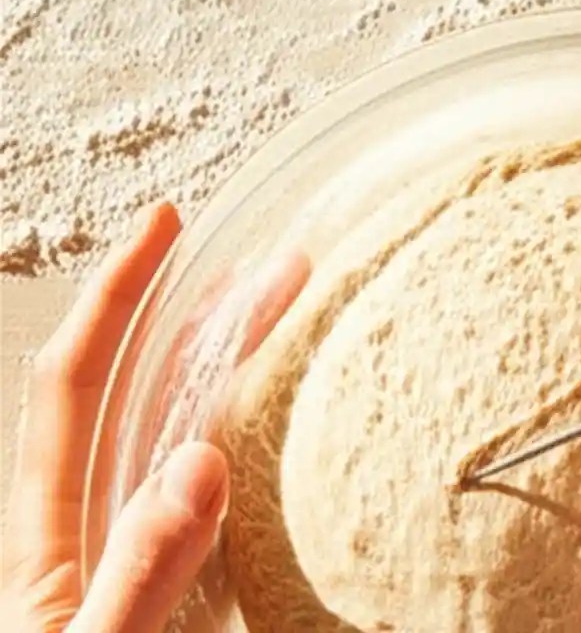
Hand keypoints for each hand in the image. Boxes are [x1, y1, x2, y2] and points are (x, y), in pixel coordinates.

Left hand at [2, 202, 308, 632]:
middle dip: (203, 316)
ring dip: (235, 370)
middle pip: (146, 393)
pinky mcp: (195, 591)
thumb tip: (191, 465)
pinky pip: (226, 497)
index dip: (117, 297)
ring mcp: (147, 556)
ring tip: (291, 321)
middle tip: (277, 265)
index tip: (164, 225)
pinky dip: (261, 443)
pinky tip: (294, 429)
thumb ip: (137, 576)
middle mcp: (95, 528)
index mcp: (48, 536)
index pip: (76, 386)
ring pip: (189, 437)